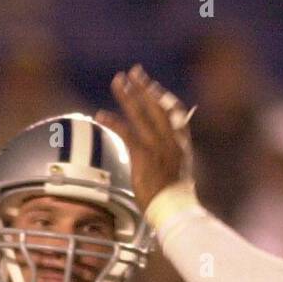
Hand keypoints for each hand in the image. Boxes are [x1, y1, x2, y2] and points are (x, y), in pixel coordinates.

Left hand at [96, 65, 193, 210]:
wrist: (176, 210)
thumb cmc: (176, 200)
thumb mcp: (179, 175)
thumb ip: (173, 160)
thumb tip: (166, 159)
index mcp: (182, 144)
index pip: (176, 112)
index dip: (163, 96)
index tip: (152, 86)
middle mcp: (171, 140)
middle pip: (157, 105)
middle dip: (145, 86)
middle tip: (134, 71)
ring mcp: (158, 146)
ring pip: (141, 113)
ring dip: (128, 95)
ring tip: (117, 81)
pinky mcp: (144, 155)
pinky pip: (126, 133)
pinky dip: (113, 122)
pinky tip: (100, 114)